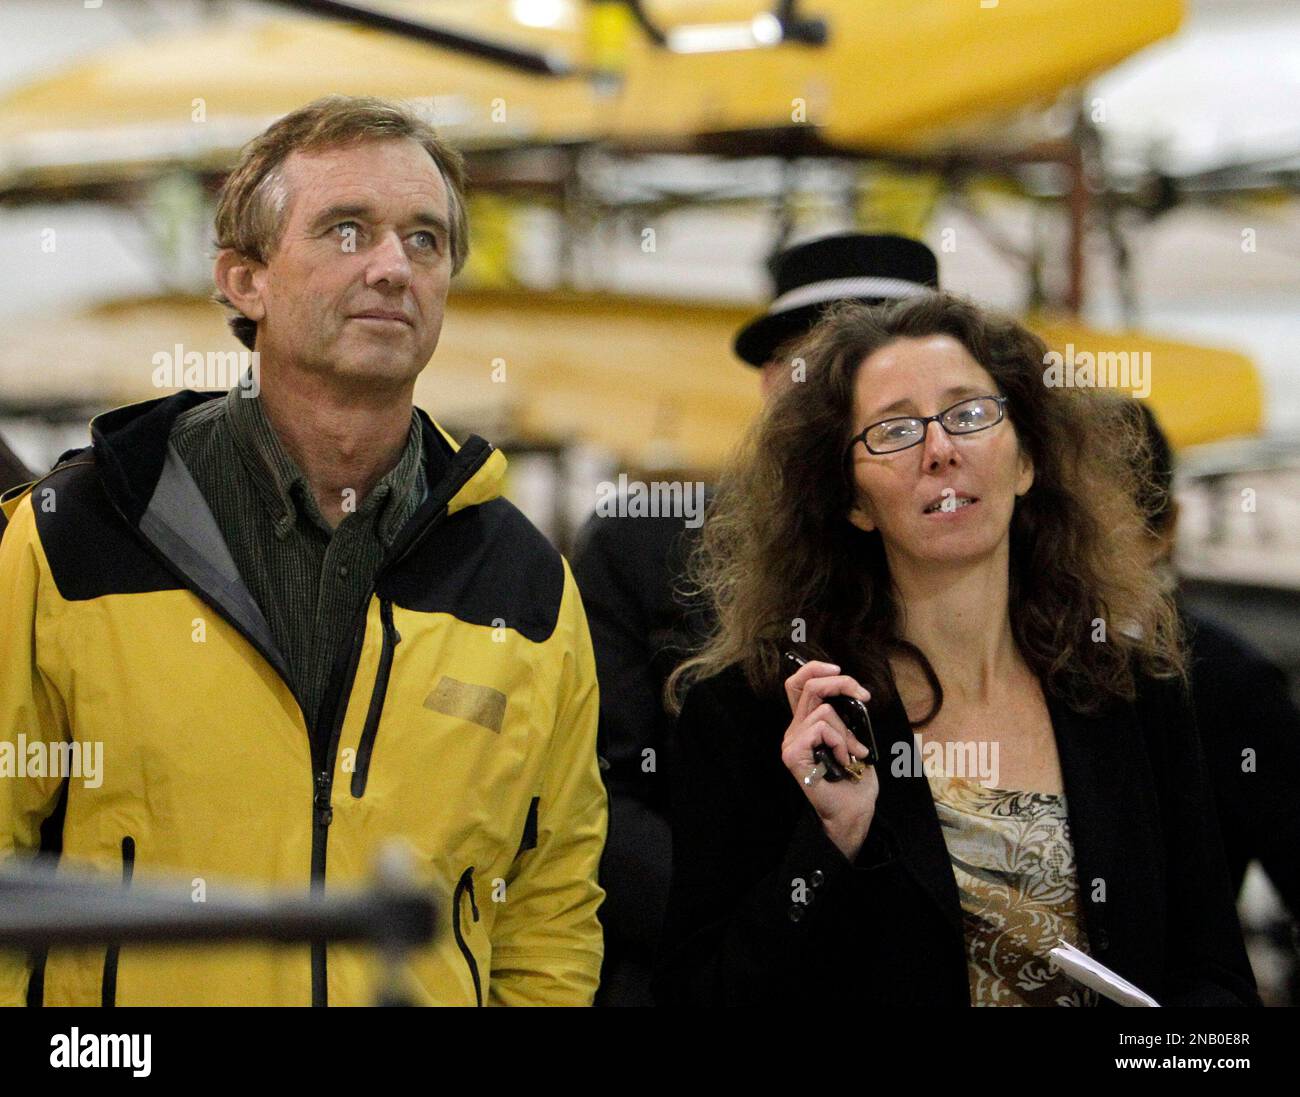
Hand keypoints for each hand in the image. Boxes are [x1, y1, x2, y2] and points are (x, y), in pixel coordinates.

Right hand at [781, 660, 879, 860]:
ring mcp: (791, 742)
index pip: (797, 684)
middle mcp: (794, 730)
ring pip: (822, 711)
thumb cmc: (855, 780)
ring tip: (853, 753)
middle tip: (863, 695)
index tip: (838, 669)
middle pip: (808, 686)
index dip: (814, 668)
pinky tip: (843, 759)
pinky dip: (840, 741)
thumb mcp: (853, 739)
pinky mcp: (793, 754)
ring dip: (846, 731)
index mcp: (805, 725)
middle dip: (840, 683)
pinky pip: (821, 728)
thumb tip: (853, 696)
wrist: (852, 811)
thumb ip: (844, 718)